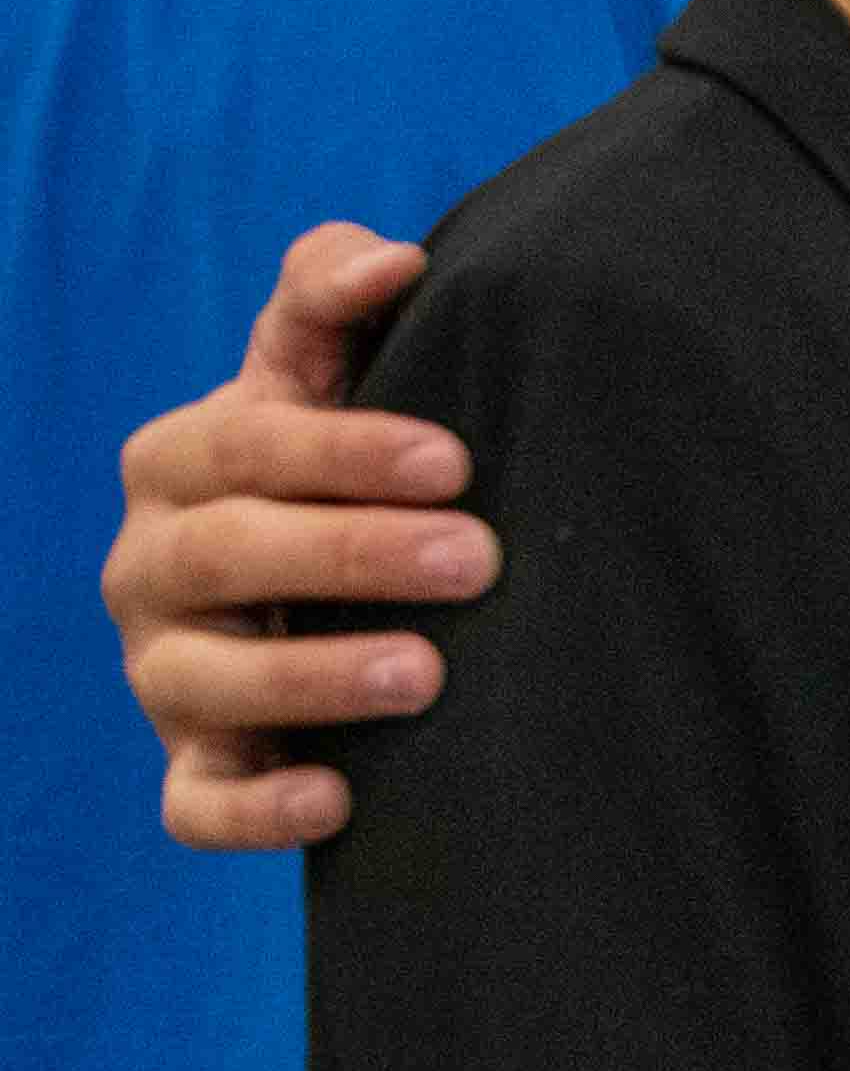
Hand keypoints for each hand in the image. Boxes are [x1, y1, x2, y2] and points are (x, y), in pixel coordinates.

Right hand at [99, 224, 474, 853]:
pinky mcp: (193, 764)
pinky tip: (339, 800)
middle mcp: (150, 567)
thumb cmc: (337, 465)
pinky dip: (256, 811)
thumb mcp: (322, 374)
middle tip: (478, 557)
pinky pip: (196, 804)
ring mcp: (163, 672)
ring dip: (313, 678)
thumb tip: (394, 258)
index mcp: (181, 464)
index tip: (456, 460)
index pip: (242, 446)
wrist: (319, 585)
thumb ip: (335, 299)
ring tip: (427, 672)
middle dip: (352, 554)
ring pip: (204, 682)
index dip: (343, 451)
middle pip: (226, 555)